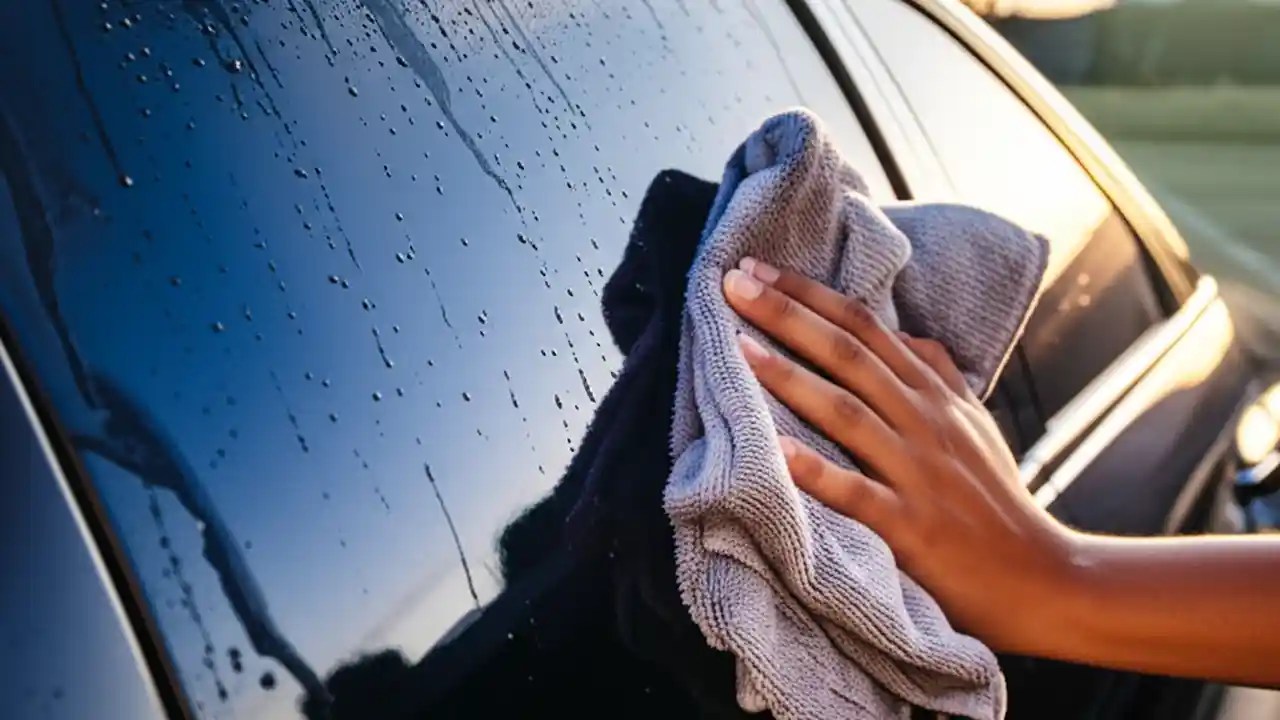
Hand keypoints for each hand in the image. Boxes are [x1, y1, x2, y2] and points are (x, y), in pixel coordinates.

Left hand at [722, 257, 1078, 652]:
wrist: (1040, 578)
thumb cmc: (997, 501)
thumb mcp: (975, 425)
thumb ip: (941, 377)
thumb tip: (909, 335)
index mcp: (934, 394)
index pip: (866, 327)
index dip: (811, 294)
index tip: (758, 267)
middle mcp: (925, 422)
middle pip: (849, 354)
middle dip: (789, 315)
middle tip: (734, 282)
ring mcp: (918, 472)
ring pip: (847, 412)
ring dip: (790, 377)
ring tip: (738, 349)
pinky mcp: (911, 527)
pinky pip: (855, 493)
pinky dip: (814, 471)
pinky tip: (773, 450)